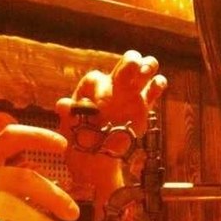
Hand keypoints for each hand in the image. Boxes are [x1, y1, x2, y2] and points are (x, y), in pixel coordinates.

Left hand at [54, 50, 167, 220]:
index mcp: (91, 90)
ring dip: (147, 65)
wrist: (95, 160)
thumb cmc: (79, 142)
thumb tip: (62, 104)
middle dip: (131, 60)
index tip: (101, 104)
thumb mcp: (69, 128)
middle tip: (133, 69)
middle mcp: (112, 87)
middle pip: (125, 63)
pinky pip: (154, 88)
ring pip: (143, 68)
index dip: (99, 86)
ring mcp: (129, 94)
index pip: (96, 78)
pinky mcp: (143, 105)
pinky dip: (158, 84)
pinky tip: (155, 86)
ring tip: (145, 72)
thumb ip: (68, 114)